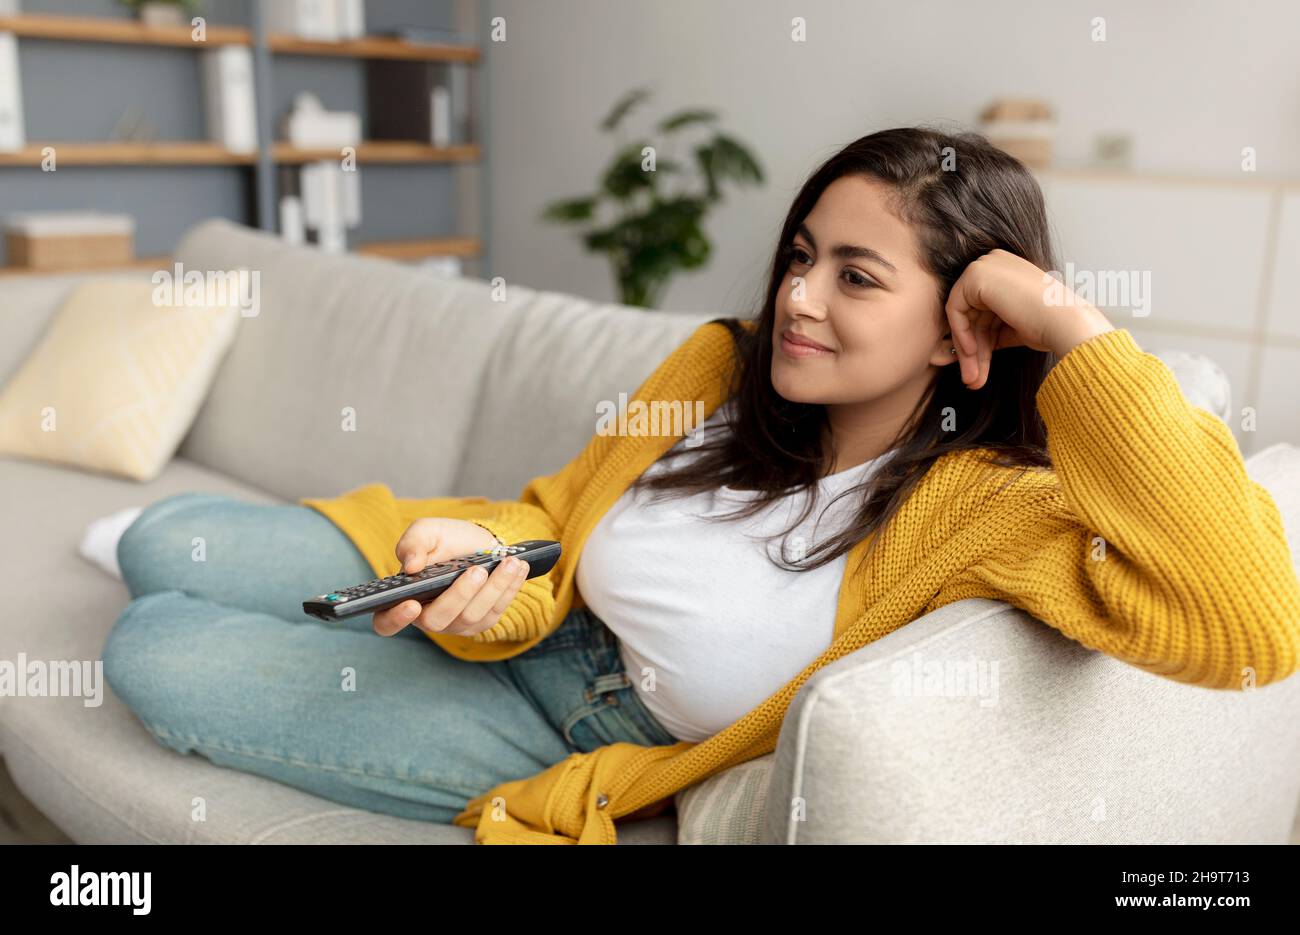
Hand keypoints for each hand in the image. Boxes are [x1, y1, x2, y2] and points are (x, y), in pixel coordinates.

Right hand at [371, 518, 529, 638]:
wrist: (477, 542)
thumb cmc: (445, 540)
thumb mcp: (426, 532)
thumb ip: (413, 543)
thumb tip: (411, 566)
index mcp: (404, 598)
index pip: (386, 622)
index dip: (395, 619)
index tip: (411, 604)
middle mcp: (427, 617)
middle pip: (438, 620)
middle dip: (459, 595)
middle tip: (477, 571)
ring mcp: (456, 623)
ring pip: (472, 617)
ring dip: (493, 589)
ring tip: (508, 563)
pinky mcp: (482, 621)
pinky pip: (495, 612)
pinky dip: (508, 589)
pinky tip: (518, 568)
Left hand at [945, 248, 1113, 389]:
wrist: (1065, 322)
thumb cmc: (1049, 326)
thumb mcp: (1013, 327)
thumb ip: (991, 329)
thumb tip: (969, 350)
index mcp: (1006, 271)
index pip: (983, 309)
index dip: (979, 340)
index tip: (978, 368)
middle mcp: (995, 262)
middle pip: (972, 314)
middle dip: (972, 350)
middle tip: (972, 380)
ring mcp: (985, 265)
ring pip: (962, 316)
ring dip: (967, 351)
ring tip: (972, 380)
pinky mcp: (976, 274)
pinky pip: (955, 310)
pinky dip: (960, 334)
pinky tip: (972, 354)